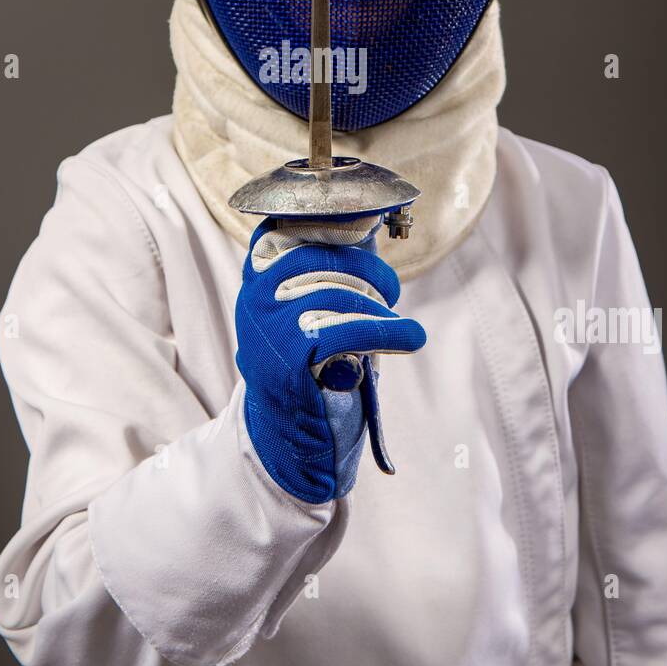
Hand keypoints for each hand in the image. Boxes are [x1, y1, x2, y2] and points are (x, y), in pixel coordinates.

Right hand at [234, 212, 425, 503]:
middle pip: (323, 256)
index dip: (325, 220)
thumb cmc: (309, 375)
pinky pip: (350, 328)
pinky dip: (390, 332)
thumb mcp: (310, 319)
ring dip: (381, 308)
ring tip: (400, 327)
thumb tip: (370, 235)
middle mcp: (255, 299)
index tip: (363, 222)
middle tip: (389, 291)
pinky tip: (411, 337)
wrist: (289, 445)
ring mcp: (268, 327)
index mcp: (256, 284)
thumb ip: (327, 279)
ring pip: (340, 292)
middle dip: (368, 270)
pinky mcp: (289, 357)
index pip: (282, 228)